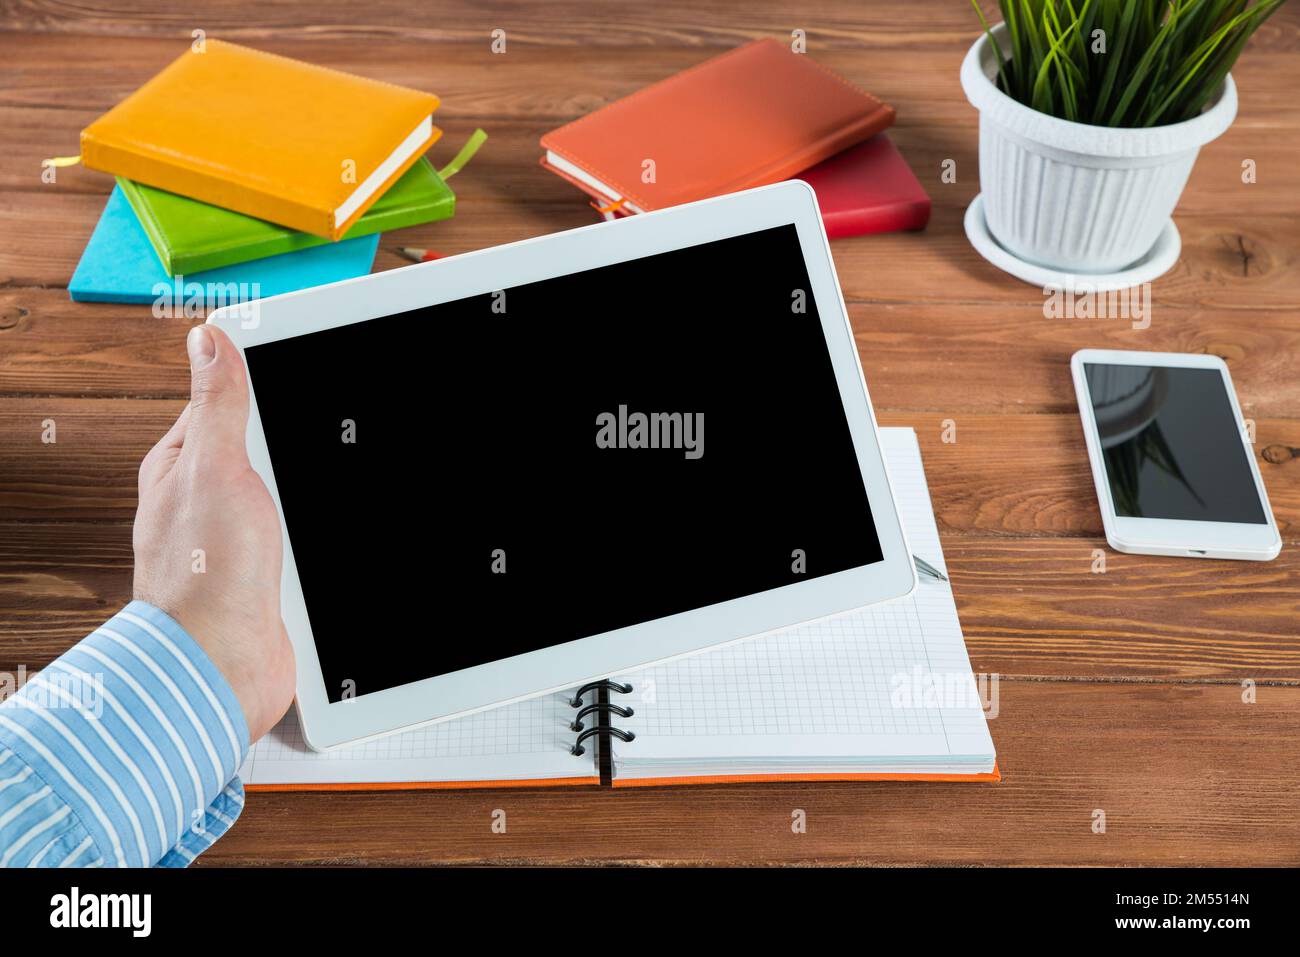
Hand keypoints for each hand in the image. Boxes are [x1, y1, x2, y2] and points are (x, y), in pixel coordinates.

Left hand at [132, 324, 294, 741]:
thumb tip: (210, 339)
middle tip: (329, 440)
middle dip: (297, 446)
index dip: (262, 385)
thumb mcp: (216, 470)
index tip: (302, 367)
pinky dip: (319, 540)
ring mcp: (238, 541)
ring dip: (310, 500)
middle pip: (264, 449)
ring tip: (325, 498)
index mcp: (182, 466)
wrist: (223, 669)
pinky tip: (330, 539)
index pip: (224, 404)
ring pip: (289, 498)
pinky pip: (302, 542)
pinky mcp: (267, 577)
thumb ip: (219, 406)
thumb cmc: (205, 578)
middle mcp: (206, 502)